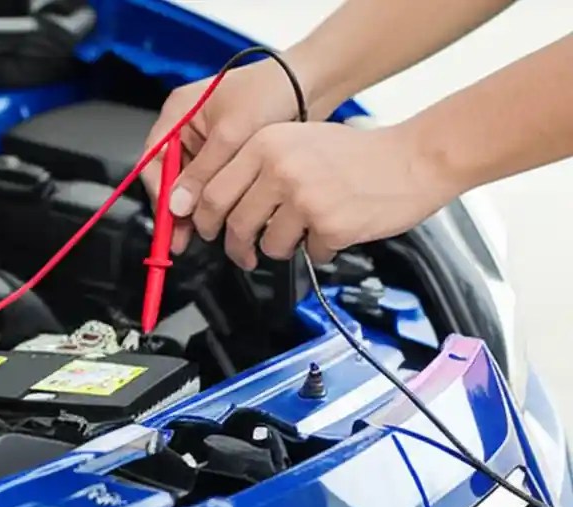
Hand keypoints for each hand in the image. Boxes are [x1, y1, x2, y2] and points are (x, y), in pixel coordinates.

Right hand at [141, 57, 329, 253]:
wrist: (311, 81)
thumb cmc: (272, 90)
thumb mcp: (231, 134)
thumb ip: (203, 173)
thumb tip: (178, 205)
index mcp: (179, 111)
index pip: (153, 159)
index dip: (159, 191)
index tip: (171, 217)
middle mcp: (188, 126)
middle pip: (170, 175)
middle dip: (179, 205)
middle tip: (184, 236)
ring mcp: (207, 139)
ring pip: (192, 182)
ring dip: (199, 205)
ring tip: (207, 229)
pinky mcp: (226, 150)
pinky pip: (213, 180)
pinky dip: (217, 198)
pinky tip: (225, 214)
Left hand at [185, 121, 457, 268]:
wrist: (414, 159)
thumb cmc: (356, 153)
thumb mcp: (296, 141)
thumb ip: (255, 168)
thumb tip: (212, 203)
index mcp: (265, 143)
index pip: (212, 191)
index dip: (203, 219)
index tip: (206, 230)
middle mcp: (279, 168)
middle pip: (234, 224)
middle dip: (235, 246)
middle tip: (242, 253)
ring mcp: (304, 198)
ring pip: (269, 245)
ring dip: (282, 248)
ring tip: (303, 232)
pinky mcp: (328, 225)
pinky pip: (308, 253)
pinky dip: (320, 250)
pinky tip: (336, 229)